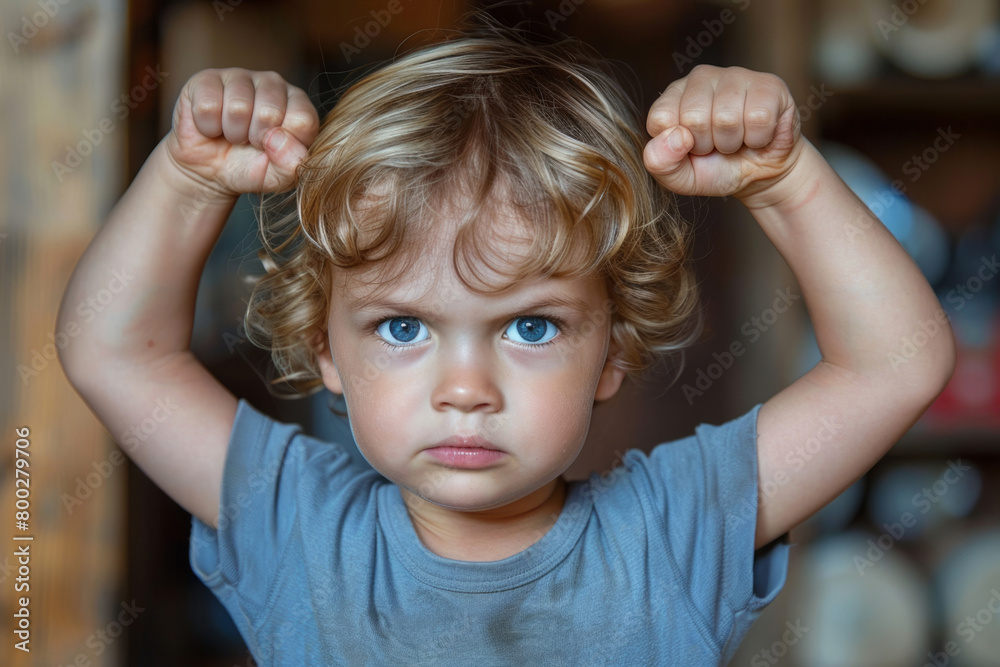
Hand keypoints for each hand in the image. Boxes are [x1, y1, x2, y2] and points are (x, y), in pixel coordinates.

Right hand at [163, 68, 318, 200]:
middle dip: (255, 138)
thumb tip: (279, 138)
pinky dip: (207, 127)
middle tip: (248, 142)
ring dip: (232, 133)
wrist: (208, 170)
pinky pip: (208, 105)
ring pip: (238, 107)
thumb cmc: (250, 168)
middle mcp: (273, 84)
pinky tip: (211, 125)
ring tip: (231, 134)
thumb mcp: (276, 177)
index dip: (284, 145)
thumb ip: (290, 164)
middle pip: (269, 112)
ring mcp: (241, 76)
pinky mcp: (207, 78)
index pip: (303, 120)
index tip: (273, 150)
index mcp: (298, 104)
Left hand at [643, 65, 805, 207]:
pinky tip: (758, 133)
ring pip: (726, 118)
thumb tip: (674, 136)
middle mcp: (700, 78)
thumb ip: (660, 162)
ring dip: (733, 142)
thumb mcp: (681, 176)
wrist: (762, 175)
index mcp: (673, 96)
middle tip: (717, 145)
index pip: (660, 118)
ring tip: (737, 139)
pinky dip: (759, 138)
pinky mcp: (768, 84)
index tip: (690, 148)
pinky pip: (758, 118)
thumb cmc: (717, 169)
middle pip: (694, 118)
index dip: (678, 146)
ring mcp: (735, 75)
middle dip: (707, 145)